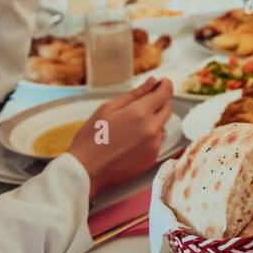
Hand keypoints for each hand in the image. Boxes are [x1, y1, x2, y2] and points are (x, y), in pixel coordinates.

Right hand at [66, 77, 174, 198]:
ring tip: (130, 127)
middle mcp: (151, 129)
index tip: (163, 82)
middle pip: (167, 109)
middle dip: (159, 102)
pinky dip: (149, 137)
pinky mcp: (152, 159)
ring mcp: (154, 146)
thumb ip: (135, 94)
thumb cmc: (91, 138)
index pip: (164, 93)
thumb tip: (153, 81)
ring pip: (162, 126)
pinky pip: (157, 142)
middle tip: (142, 104)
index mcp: (139, 113)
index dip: (165, 85)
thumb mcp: (108, 108)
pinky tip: (131, 141)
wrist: (85, 171)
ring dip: (153, 121)